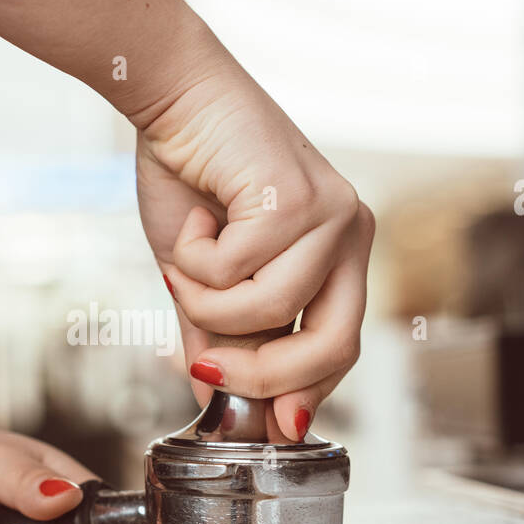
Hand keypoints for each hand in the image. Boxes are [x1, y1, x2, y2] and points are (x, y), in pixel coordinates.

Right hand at [135, 61, 373, 439]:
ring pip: (270, 310)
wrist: (172, 96)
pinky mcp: (296, 195)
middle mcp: (351, 232)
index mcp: (340, 252)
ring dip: (205, 299)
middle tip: (206, 367)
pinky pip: (237, 270)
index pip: (341, 346)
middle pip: (333, 345)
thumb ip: (219, 333)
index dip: (306, 392)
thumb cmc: (192, 175)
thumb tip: (218, 400)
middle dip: (261, 375)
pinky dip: (195, 258)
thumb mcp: (204, 274)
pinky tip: (193, 220)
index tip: (276, 428)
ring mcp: (332, 212)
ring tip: (183, 260)